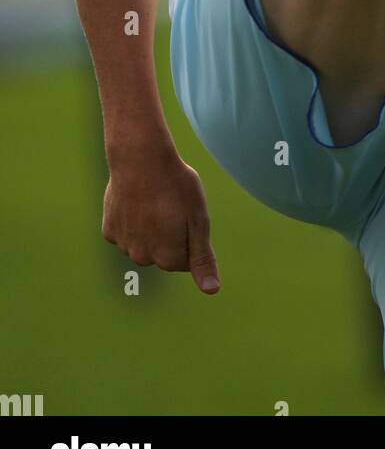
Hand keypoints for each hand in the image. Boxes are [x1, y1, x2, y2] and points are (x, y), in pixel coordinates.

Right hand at [102, 148, 219, 294]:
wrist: (140, 158)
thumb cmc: (176, 185)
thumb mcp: (198, 219)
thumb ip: (203, 258)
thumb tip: (211, 290)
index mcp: (167, 258)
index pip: (184, 261)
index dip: (189, 236)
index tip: (186, 214)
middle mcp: (142, 258)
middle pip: (162, 254)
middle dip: (169, 236)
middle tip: (170, 205)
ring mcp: (123, 244)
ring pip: (143, 243)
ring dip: (150, 228)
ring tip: (153, 201)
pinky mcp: (109, 230)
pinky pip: (126, 232)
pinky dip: (131, 220)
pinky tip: (136, 200)